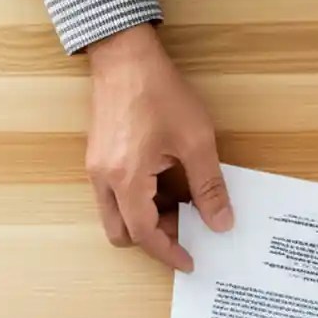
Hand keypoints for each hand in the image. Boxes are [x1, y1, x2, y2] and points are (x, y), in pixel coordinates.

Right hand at [85, 24, 232, 271]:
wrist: (124, 56)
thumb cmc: (157, 91)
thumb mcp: (195, 141)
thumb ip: (208, 186)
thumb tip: (220, 222)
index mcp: (126, 179)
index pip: (144, 234)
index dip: (168, 252)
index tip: (189, 261)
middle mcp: (103, 179)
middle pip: (121, 233)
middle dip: (152, 240)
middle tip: (184, 231)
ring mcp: (96, 169)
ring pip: (115, 215)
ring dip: (144, 220)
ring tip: (179, 206)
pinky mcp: (98, 158)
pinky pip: (113, 196)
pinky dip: (137, 202)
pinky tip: (164, 185)